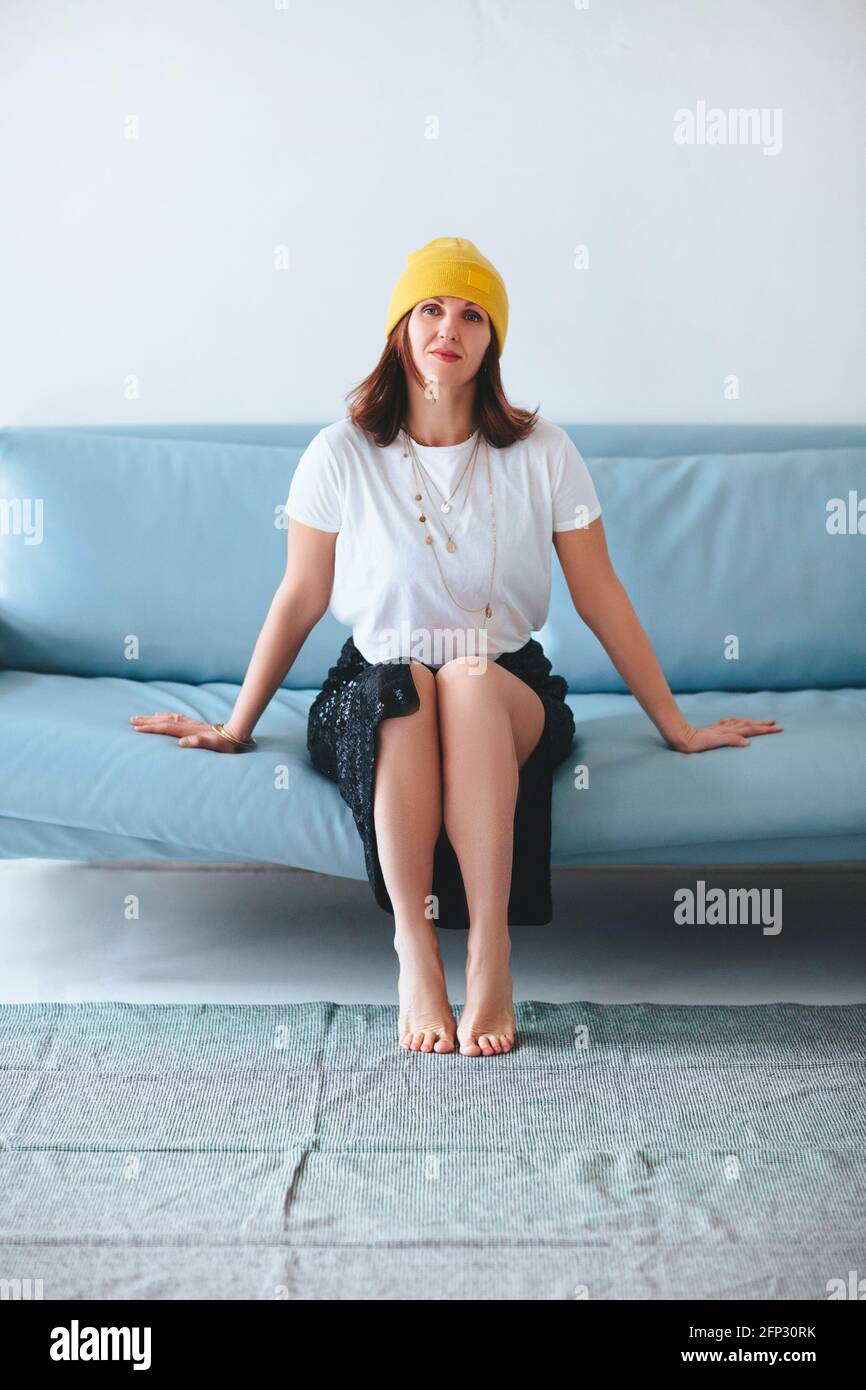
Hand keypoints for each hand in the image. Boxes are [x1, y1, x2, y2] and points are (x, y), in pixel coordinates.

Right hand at [129, 711, 247, 750]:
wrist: (237, 734)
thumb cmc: (226, 744)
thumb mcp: (214, 746)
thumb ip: (198, 743)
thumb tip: (182, 743)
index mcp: (189, 731)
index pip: (165, 728)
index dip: (150, 728)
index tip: (136, 729)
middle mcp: (188, 725)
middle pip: (164, 721)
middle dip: (147, 721)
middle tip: (131, 720)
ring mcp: (192, 724)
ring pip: (169, 717)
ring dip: (154, 717)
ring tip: (142, 717)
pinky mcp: (196, 724)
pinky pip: (177, 717)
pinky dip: (166, 715)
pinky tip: (163, 715)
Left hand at [671, 717, 782, 752]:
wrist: (683, 738)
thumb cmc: (698, 743)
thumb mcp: (715, 742)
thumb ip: (731, 740)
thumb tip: (748, 743)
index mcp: (730, 732)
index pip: (752, 729)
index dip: (766, 729)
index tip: (779, 728)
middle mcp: (727, 728)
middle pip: (749, 724)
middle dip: (763, 725)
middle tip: (776, 724)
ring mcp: (721, 728)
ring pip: (741, 723)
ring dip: (753, 722)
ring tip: (762, 721)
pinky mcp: (715, 729)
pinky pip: (730, 723)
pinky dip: (737, 722)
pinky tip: (737, 721)